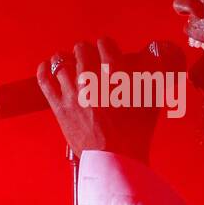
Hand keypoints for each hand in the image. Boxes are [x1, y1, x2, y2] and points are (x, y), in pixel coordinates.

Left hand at [36, 37, 158, 161]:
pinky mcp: (59, 107)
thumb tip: (159, 53)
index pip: (105, 44)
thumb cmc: (136, 132)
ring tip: (71, 63)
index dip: (106, 45)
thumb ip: (155, 73)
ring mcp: (72, 93)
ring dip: (68, 59)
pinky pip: (44, 79)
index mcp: (115, 75)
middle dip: (87, 51)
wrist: (115, 160)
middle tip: (91, 58)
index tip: (107, 49)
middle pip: (81, 49)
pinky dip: (44, 69)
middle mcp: (91, 80)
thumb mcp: (152, 99)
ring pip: (61, 61)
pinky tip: (48, 67)